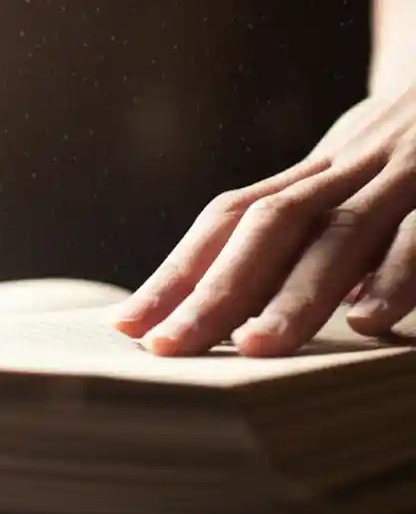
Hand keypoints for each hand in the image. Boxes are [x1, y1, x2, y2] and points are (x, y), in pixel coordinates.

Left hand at [113, 86, 415, 356]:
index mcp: (320, 172)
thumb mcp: (362, 175)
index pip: (231, 218)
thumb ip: (312, 228)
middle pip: (269, 226)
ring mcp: (411, 169)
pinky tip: (369, 323)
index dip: (177, 269)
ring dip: (297, 292)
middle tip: (165, 348)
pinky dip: (401, 275)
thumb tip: (235, 302)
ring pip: (344, 232)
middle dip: (213, 290)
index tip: (127, 325)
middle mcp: (353, 165)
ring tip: (253, 347)